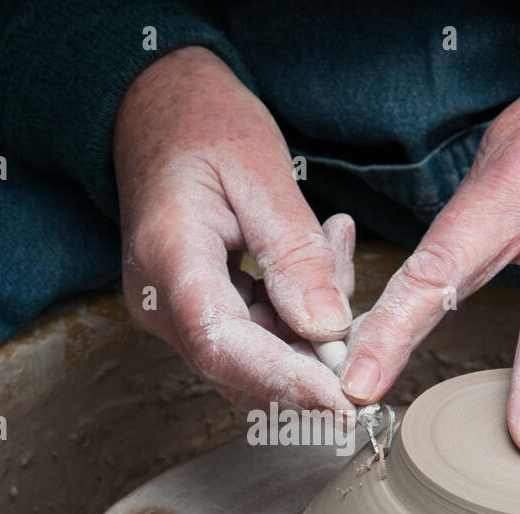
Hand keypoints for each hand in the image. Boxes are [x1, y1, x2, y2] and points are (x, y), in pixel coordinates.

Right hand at [114, 46, 356, 414]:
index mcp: (168, 259)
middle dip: (311, 363)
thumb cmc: (200, 123)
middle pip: (240, 369)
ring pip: (255, 360)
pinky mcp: (196, 311)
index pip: (222, 346)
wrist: (154, 107)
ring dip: (310, 331)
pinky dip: (297, 315)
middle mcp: (161, 302)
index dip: (285, 381)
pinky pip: (255, 337)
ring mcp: (175, 312)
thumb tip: (328, 328)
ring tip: (333, 248)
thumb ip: (294, 252)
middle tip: (365, 325)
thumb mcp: (260, 170)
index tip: (341, 400)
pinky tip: (320, 260)